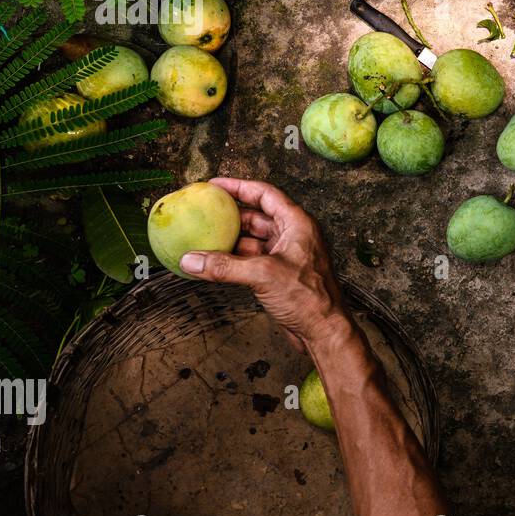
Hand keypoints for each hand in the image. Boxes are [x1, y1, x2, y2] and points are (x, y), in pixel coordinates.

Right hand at [178, 177, 352, 349]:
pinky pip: (251, 259)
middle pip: (256, 215)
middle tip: (204, 211)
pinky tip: (213, 263)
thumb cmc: (308, 298)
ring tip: (202, 237)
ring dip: (229, 240)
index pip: (265, 194)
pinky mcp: (278, 274)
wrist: (323, 330)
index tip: (214, 185)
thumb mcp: (263, 275)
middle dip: (230, 214)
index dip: (239, 186)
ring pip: (252, 239)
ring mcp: (286, 255)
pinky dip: (232, 259)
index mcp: (297, 224)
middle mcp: (293, 235)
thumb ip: (224, 266)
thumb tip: (191, 260)